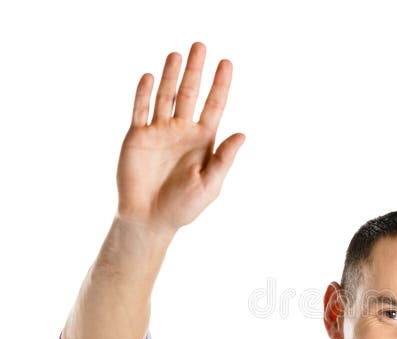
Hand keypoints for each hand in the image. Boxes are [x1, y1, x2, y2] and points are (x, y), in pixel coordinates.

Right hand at [115, 42, 244, 232]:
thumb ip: (224, 159)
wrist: (150, 219)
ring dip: (170, 75)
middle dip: (195, 71)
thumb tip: (242, 134)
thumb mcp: (210, 184)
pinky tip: (150, 76)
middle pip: (189, 93)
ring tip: (177, 54)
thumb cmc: (184, 207)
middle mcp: (182, 131)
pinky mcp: (137, 137)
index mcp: (203, 141)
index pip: (214, 106)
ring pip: (165, 96)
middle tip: (200, 45)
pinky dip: (144, 93)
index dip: (220, 85)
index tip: (226, 63)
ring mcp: (159, 132)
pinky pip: (140, 110)